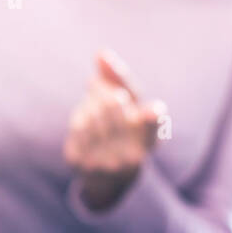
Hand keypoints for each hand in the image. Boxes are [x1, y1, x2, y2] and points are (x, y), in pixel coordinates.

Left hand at [62, 49, 167, 211]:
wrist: (107, 179)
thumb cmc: (123, 133)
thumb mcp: (130, 110)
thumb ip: (118, 80)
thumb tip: (100, 53)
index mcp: (148, 144)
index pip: (151, 125)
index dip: (152, 118)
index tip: (154, 109)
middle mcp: (130, 156)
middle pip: (114, 105)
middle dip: (103, 88)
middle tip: (94, 82)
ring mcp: (104, 162)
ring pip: (93, 112)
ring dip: (91, 100)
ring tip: (92, 98)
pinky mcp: (81, 162)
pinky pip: (77, 126)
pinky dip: (81, 114)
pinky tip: (84, 114)